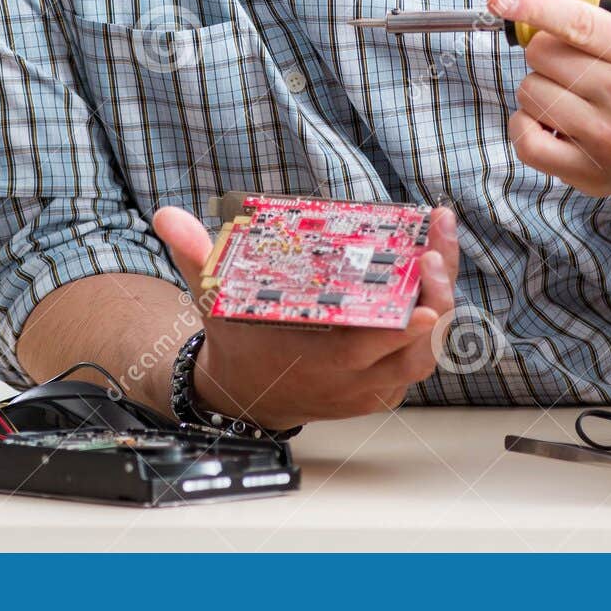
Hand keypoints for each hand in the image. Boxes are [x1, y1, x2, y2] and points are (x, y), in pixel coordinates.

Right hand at [150, 204, 459, 430]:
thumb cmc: (238, 345)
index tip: (425, 303)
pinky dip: (435, 310)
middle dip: (436, 297)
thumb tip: (168, 216)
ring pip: (428, 348)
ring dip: (442, 297)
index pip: (371, 353)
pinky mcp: (387, 377)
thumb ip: (197, 258)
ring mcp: (376, 383)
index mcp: (319, 367)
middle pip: (416, 346)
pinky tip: (438, 264)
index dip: (403, 330)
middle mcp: (356, 382)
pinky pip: (422, 347)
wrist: (247, 394)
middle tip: (435, 251)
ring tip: (442, 245)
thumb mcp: (214, 303)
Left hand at [490, 0, 610, 202]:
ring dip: (539, 86)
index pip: (580, 21)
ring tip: (572, 92)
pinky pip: (524, 137)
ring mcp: (610, 140)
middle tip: (572, 60)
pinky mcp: (588, 173)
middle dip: (543, 49)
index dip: (534, 5)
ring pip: (529, 93)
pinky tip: (554, 120)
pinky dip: (527, 123)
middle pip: (542, 55)